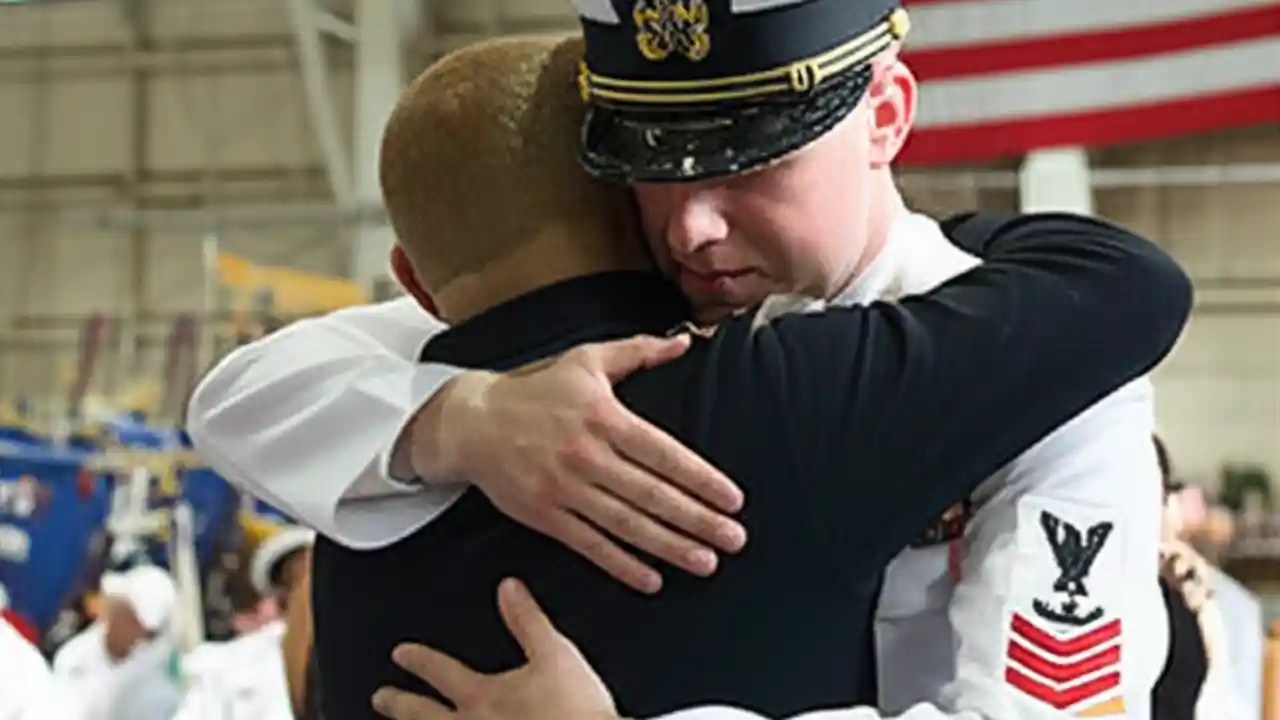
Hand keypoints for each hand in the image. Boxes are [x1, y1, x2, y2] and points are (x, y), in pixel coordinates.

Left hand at [372, 578, 619, 719]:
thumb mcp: (555, 654)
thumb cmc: (575, 713)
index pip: (440, 671)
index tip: (400, 653)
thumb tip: (509, 589)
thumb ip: (527, 621)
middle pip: (422, 716)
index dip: (418, 660)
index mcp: (483, 696)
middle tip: (380, 696)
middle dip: (399, 704)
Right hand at [412, 334, 746, 593]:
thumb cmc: (535, 389)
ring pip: (625, 524)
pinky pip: (589, 544)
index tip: (732, 499)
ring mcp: (563, 487)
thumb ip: (638, 352)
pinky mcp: (543, 514)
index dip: (700, 478)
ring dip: (669, 547)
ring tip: (705, 562)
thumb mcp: (585, 360)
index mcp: (602, 415)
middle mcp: (585, 454)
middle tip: (733, 539)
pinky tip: (651, 578)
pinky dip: (621, 564)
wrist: (471, 421)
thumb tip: (685, 343)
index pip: (662, 453)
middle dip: (697, 520)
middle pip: (651, 494)